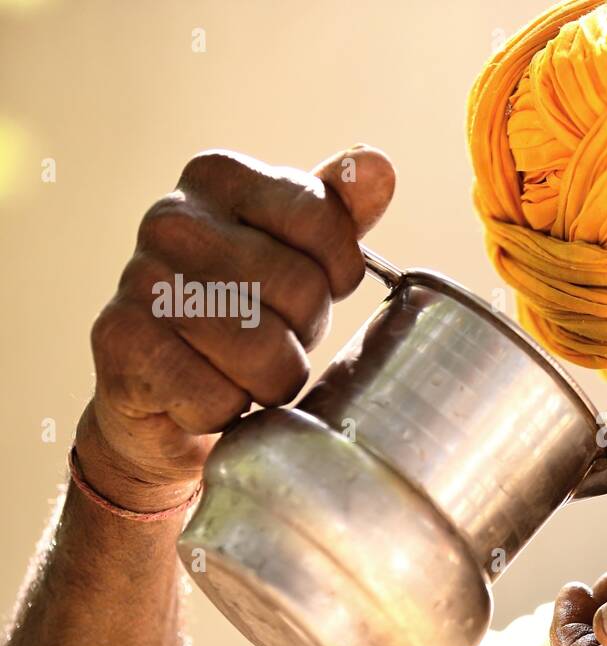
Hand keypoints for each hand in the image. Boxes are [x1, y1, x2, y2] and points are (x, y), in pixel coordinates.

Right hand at [76, 145, 395, 510]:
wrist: (158, 396)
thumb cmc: (242, 315)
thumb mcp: (299, 254)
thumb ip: (337, 212)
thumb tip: (376, 165)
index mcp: (219, 178)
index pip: (320, 217)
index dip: (336, 272)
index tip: (313, 288)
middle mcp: (172, 219)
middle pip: (300, 287)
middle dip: (302, 333)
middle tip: (270, 338)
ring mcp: (141, 279)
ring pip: (264, 351)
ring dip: (270, 381)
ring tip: (243, 372)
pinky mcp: (122, 345)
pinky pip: (219, 397)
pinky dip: (225, 411)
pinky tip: (204, 394)